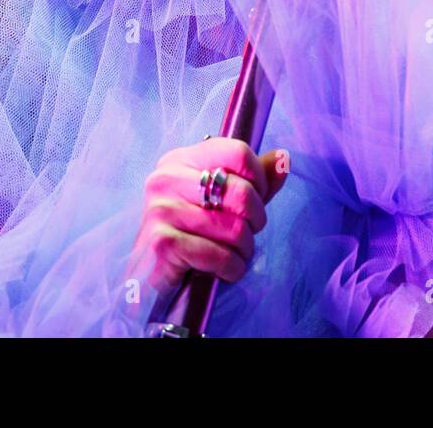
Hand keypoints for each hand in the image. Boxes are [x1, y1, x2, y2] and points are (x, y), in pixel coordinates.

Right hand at [127, 137, 289, 298]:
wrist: (149, 280)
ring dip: (244, 250)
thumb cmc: (190, 236)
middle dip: (256, 221)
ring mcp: (162, 209)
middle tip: (245, 234)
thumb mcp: (222, 202)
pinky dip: (232, 269)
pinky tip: (222, 270)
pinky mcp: (163, 242)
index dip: (259, 180)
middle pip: (242, 192)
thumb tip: (283, 158)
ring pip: (235, 229)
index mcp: (180, 159)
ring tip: (232, 254)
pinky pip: (220, 255)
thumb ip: (253, 181)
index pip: (238, 152)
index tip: (256, 200)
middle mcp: (167, 178)